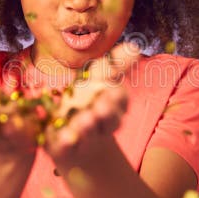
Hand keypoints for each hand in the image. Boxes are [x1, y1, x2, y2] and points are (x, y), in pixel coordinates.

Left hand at [44, 42, 137, 162]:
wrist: (71, 140)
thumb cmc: (85, 103)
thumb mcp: (96, 81)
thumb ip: (114, 66)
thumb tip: (134, 47)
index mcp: (111, 105)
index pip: (119, 100)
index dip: (117, 97)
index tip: (113, 91)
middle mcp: (101, 124)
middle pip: (108, 120)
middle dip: (106, 113)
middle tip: (101, 107)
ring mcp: (85, 138)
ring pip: (90, 134)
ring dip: (88, 127)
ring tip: (84, 120)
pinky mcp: (67, 150)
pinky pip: (68, 148)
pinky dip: (67, 143)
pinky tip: (64, 136)